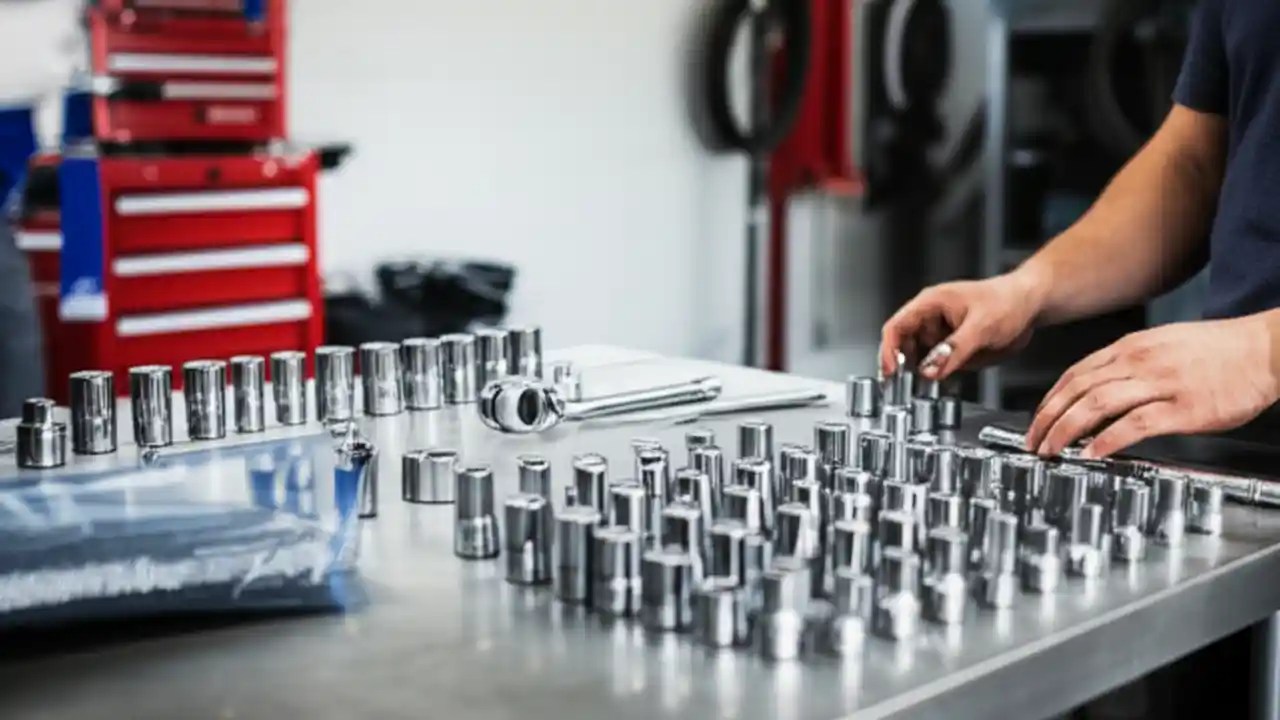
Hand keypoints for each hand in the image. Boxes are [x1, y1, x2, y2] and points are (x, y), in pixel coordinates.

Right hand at [879, 270, 1045, 379]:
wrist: (1030, 305)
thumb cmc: (1008, 302)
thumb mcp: (982, 327)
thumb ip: (954, 350)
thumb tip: (929, 370)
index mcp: (930, 304)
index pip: (896, 327)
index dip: (889, 350)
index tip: (890, 372)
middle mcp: (931, 319)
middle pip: (902, 345)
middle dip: (901, 366)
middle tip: (904, 387)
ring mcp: (940, 334)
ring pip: (918, 358)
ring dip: (918, 374)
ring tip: (921, 389)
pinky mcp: (950, 347)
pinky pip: (935, 365)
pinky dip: (934, 376)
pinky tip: (937, 385)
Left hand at [1025, 313, 1279, 458]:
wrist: (1265, 349)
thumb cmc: (1219, 351)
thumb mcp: (1163, 345)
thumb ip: (1129, 365)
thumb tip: (1097, 389)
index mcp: (1132, 347)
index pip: (1075, 373)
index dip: (1049, 399)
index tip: (1037, 420)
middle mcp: (1140, 361)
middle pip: (1078, 389)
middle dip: (1048, 418)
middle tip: (1033, 442)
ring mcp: (1161, 384)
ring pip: (1097, 404)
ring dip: (1067, 429)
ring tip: (1051, 450)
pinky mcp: (1183, 408)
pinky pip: (1135, 424)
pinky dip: (1107, 440)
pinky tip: (1092, 453)